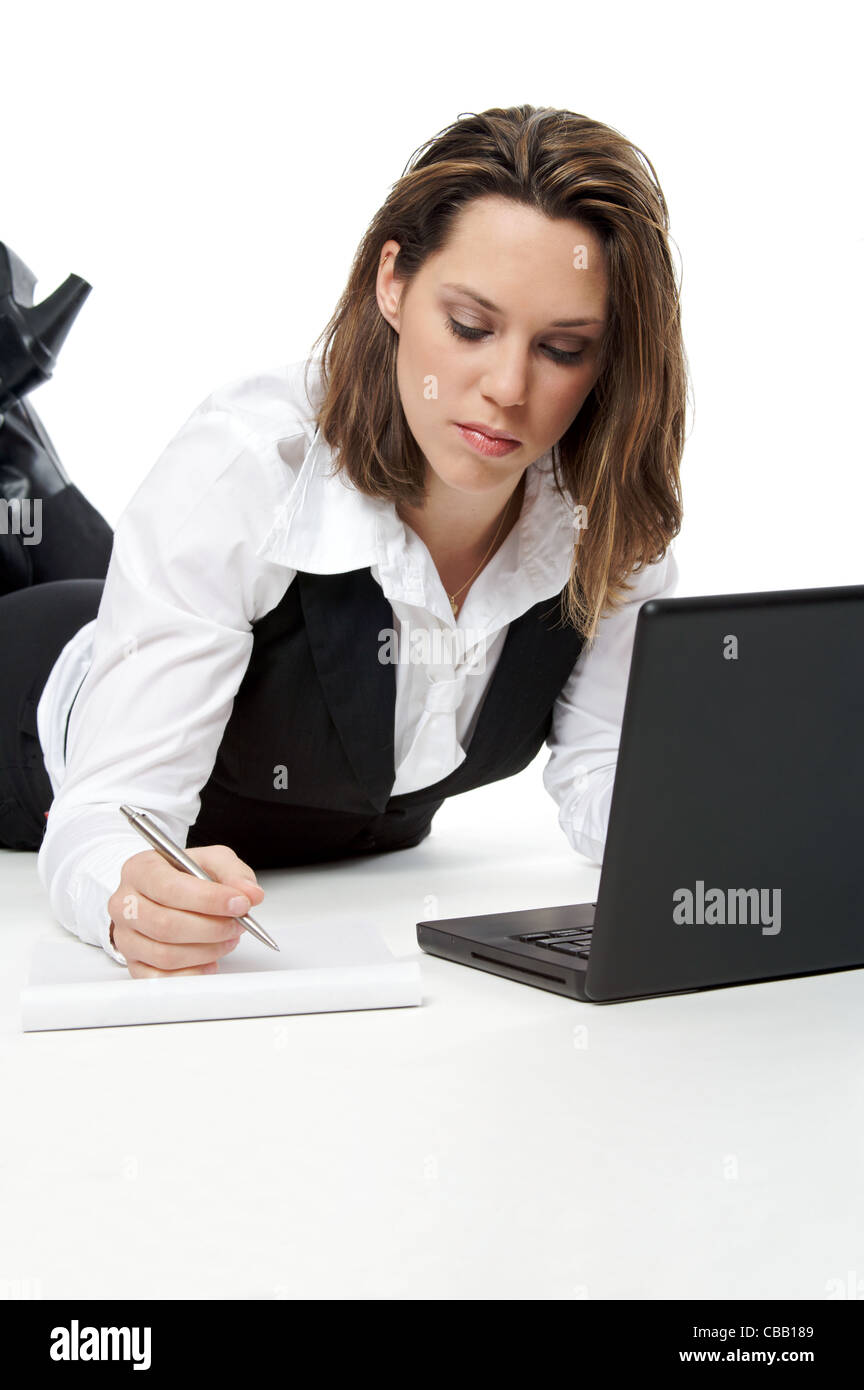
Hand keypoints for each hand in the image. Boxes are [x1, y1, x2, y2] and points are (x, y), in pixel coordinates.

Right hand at [107, 843, 265, 978]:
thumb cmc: (184, 876)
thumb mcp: (211, 860)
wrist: (163, 891)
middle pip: (166, 925)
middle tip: (238, 925)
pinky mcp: (133, 963)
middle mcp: (125, 903)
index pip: (170, 889)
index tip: (240, 903)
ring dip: (207, 950)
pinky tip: (210, 961)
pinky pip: (160, 978)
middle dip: (212, 929)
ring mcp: (125, 936)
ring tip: (228, 939)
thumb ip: (233, 872)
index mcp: (140, 870)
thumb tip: (250, 894)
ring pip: (165, 954)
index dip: (209, 900)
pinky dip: (192, 973)